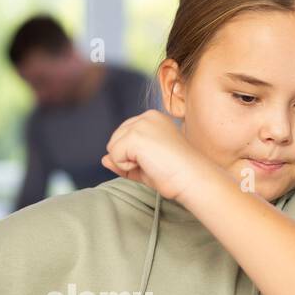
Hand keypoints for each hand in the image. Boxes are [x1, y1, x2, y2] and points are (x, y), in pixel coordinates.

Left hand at [100, 110, 226, 203]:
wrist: (191, 177)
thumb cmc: (174, 174)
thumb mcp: (145, 166)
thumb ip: (124, 160)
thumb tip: (103, 159)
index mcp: (152, 118)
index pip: (124, 137)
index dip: (131, 156)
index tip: (154, 161)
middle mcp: (146, 117)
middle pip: (115, 141)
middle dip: (127, 158)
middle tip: (154, 164)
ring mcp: (140, 124)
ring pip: (113, 148)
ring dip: (127, 163)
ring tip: (152, 164)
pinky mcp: (135, 136)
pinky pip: (114, 156)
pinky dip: (127, 167)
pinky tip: (148, 165)